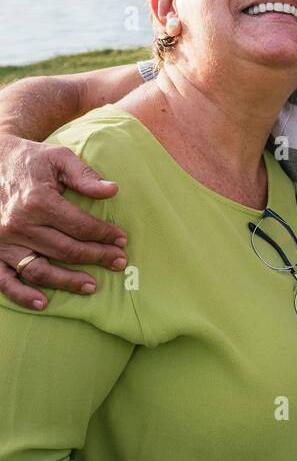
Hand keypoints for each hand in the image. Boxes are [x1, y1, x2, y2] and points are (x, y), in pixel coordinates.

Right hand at [0, 135, 127, 309]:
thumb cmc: (29, 160)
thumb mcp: (58, 158)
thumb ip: (85, 176)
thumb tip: (112, 190)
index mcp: (38, 201)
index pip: (80, 226)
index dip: (104, 234)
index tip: (122, 239)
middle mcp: (19, 224)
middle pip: (65, 250)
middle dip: (97, 257)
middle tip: (119, 262)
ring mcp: (3, 241)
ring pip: (39, 270)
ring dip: (67, 282)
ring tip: (92, 286)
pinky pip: (4, 280)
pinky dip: (22, 295)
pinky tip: (43, 302)